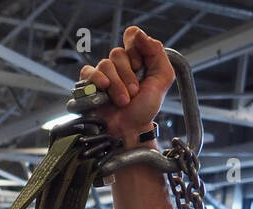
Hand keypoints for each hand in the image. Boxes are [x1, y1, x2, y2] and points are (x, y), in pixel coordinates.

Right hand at [78, 27, 174, 144]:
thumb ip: (157, 53)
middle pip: (118, 52)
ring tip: (123, 101)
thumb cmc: (145, 108)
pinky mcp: (89, 84)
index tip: (141, 67)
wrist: (130, 130)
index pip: (132, 36)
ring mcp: (103, 73)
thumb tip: (139, 34)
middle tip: (134, 93)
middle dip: (128, 75)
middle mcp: (119, 64)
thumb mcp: (162, 79)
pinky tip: (104, 91)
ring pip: (106, 64)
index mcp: (136, 58)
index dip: (136, 48)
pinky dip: (98, 80)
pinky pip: (89, 71)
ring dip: (117, 85)